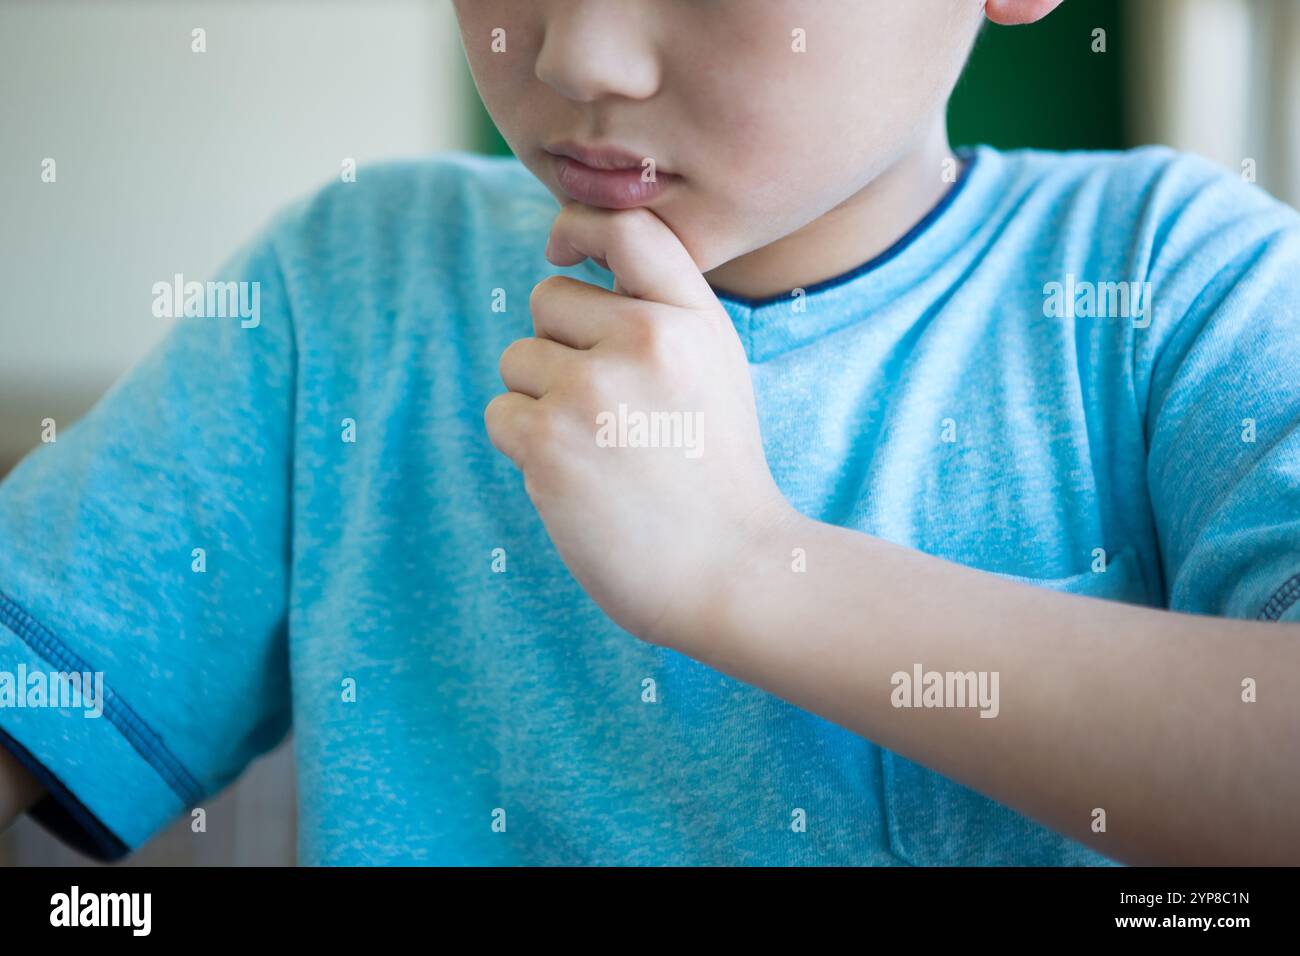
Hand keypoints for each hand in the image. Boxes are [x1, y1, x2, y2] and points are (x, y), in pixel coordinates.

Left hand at [484, 204, 793, 648]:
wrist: (729, 569)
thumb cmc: (715, 471)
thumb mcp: (715, 368)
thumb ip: (661, 312)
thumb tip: (571, 262)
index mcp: (692, 317)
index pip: (625, 227)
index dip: (579, 227)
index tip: (563, 250)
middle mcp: (644, 339)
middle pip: (549, 299)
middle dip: (561, 347)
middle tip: (610, 410)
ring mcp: (591, 389)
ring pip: (517, 358)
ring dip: (539, 399)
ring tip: (598, 449)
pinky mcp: (547, 441)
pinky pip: (499, 412)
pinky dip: (524, 444)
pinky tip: (576, 477)